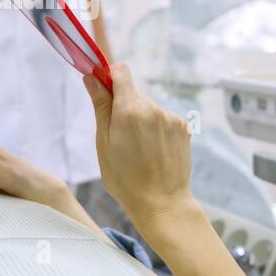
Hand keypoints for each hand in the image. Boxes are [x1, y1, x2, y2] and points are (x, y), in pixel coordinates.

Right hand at [83, 63, 194, 227]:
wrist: (162, 203)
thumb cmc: (126, 178)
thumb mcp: (104, 143)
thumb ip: (100, 106)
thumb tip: (91, 78)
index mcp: (129, 110)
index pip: (121, 71)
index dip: (110, 76)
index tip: (104, 88)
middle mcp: (153, 108)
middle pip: (134, 93)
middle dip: (124, 106)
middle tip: (119, 135)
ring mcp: (171, 118)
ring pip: (149, 108)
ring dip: (141, 120)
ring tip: (138, 149)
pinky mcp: (183, 127)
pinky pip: (164, 119)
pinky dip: (157, 129)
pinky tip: (153, 151)